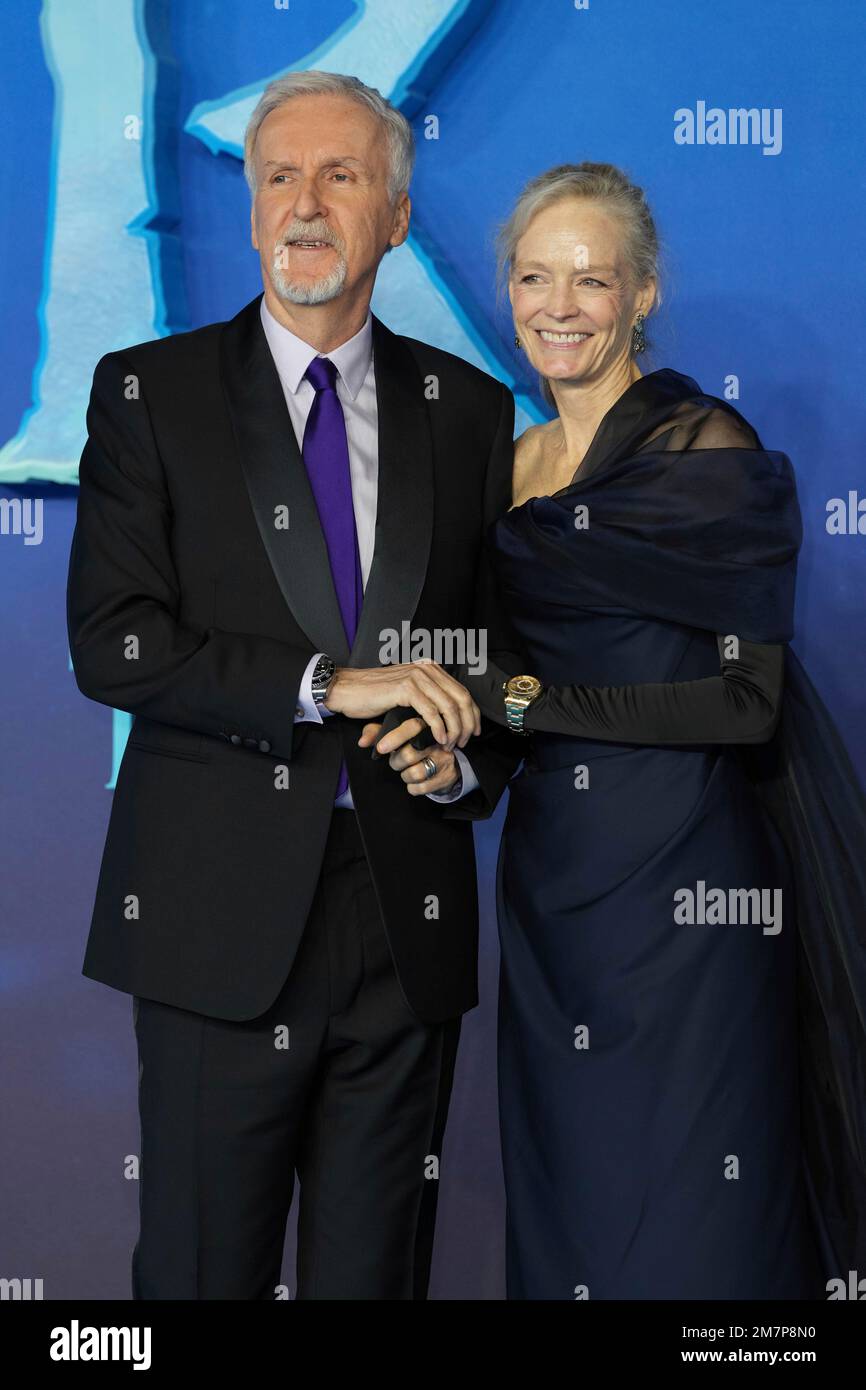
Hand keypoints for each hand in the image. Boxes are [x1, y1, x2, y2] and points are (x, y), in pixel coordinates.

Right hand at [326, 660, 479, 750]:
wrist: (346, 689)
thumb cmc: (372, 694)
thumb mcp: (405, 693)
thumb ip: (426, 698)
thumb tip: (446, 717)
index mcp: (430, 668)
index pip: (462, 691)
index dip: (472, 713)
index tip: (473, 731)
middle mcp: (426, 669)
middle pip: (461, 698)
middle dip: (467, 723)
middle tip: (464, 742)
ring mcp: (417, 677)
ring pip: (449, 706)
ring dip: (453, 729)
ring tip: (451, 744)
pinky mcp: (406, 689)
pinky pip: (431, 712)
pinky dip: (438, 728)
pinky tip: (439, 739)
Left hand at [358, 720, 460, 795]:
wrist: (451, 761)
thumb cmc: (418, 745)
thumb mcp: (400, 733)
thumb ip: (379, 733)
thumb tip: (362, 742)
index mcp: (426, 725)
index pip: (412, 726)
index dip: (394, 737)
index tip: (381, 748)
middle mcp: (438, 741)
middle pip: (409, 754)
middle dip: (396, 762)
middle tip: (397, 761)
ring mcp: (444, 759)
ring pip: (415, 773)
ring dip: (405, 775)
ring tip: (408, 770)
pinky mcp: (447, 777)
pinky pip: (421, 787)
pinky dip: (413, 788)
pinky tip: (415, 781)